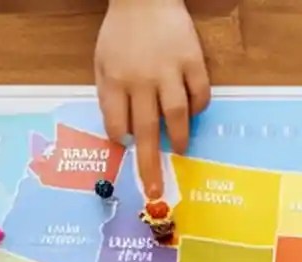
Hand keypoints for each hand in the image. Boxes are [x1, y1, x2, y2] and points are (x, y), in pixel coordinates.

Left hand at [95, 0, 210, 197]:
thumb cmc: (121, 33)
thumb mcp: (102, 61)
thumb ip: (109, 95)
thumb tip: (121, 131)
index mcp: (115, 79)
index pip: (116, 123)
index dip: (121, 137)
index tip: (128, 142)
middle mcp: (141, 79)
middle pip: (146, 130)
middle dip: (150, 163)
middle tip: (155, 188)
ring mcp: (169, 69)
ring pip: (176, 114)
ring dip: (178, 137)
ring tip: (179, 150)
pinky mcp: (192, 60)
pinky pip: (199, 92)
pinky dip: (197, 107)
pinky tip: (192, 113)